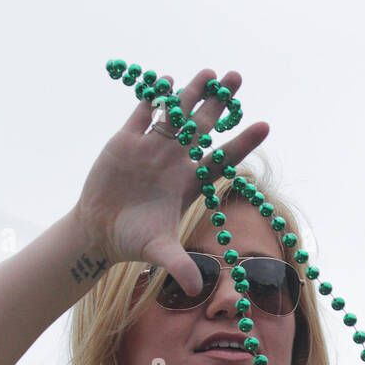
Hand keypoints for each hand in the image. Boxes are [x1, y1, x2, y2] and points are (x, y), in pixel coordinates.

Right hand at [73, 67, 269, 293]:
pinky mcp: (126, 141)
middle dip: (220, 104)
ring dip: (191, 93)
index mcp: (189, 183)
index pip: (222, 159)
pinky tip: (166, 80)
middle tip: (237, 78)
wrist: (99, 231)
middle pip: (204, 127)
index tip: (265, 125)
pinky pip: (143, 114)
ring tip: (211, 73)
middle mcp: (175, 162)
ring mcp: (152, 149)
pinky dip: (153, 98)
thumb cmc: (133, 241)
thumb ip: (179, 266)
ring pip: (176, 115)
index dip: (243, 143)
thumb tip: (197, 290)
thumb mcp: (158, 253)